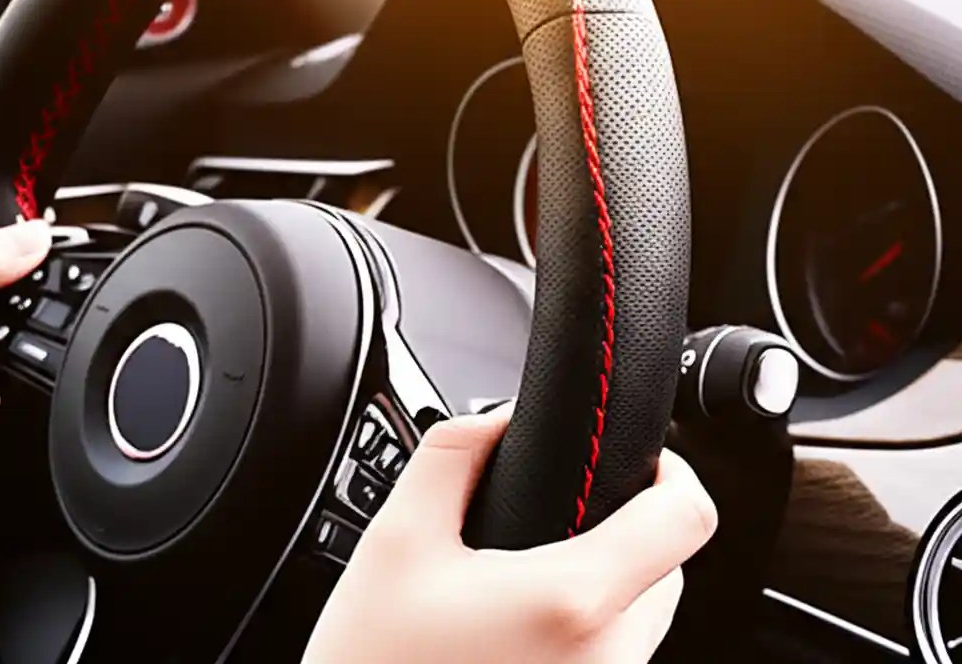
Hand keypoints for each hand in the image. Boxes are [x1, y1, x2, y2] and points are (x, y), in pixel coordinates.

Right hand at [303, 405, 716, 663]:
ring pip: (643, 616)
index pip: (685, 519)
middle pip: (667, 566)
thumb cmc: (373, 662)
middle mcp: (607, 658)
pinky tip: (517, 628)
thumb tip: (498, 419)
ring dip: (603, 583)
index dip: (676, 472)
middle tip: (549, 524)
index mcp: (571, 601)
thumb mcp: (397, 539)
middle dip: (623, 530)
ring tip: (519, 584)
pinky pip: (613, 655)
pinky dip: (584, 629)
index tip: (645, 460)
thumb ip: (452, 456)